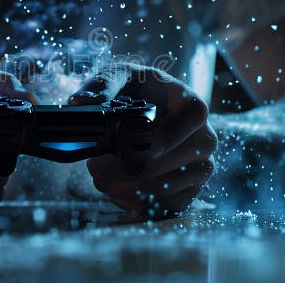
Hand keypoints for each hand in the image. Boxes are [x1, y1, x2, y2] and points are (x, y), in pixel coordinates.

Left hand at [68, 63, 215, 217]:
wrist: (153, 108)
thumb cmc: (138, 91)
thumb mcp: (120, 77)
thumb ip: (101, 86)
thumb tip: (80, 102)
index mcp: (193, 107)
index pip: (178, 129)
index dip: (148, 140)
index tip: (120, 144)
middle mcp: (205, 139)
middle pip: (164, 164)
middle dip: (122, 168)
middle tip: (93, 166)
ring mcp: (201, 168)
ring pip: (161, 188)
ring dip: (123, 186)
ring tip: (99, 177)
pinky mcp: (190, 191)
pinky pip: (163, 207)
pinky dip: (133, 203)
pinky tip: (114, 190)